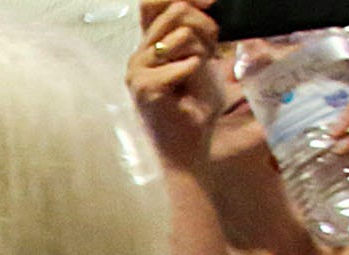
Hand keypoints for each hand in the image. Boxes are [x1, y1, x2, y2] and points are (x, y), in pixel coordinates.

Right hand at [128, 0, 222, 173]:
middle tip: (210, 54)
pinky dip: (197, 74)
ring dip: (202, 53)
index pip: (153, 2)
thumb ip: (197, 28)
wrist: (189, 146)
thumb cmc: (194, 105)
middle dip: (206, 27)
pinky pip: (186, 61)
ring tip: (195, 77)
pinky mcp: (144, 86)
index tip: (211, 3)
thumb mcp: (202, 55)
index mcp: (150, 44)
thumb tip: (205, 1)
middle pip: (176, 10)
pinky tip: (186, 92)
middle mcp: (139, 53)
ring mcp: (137, 70)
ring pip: (183, 34)